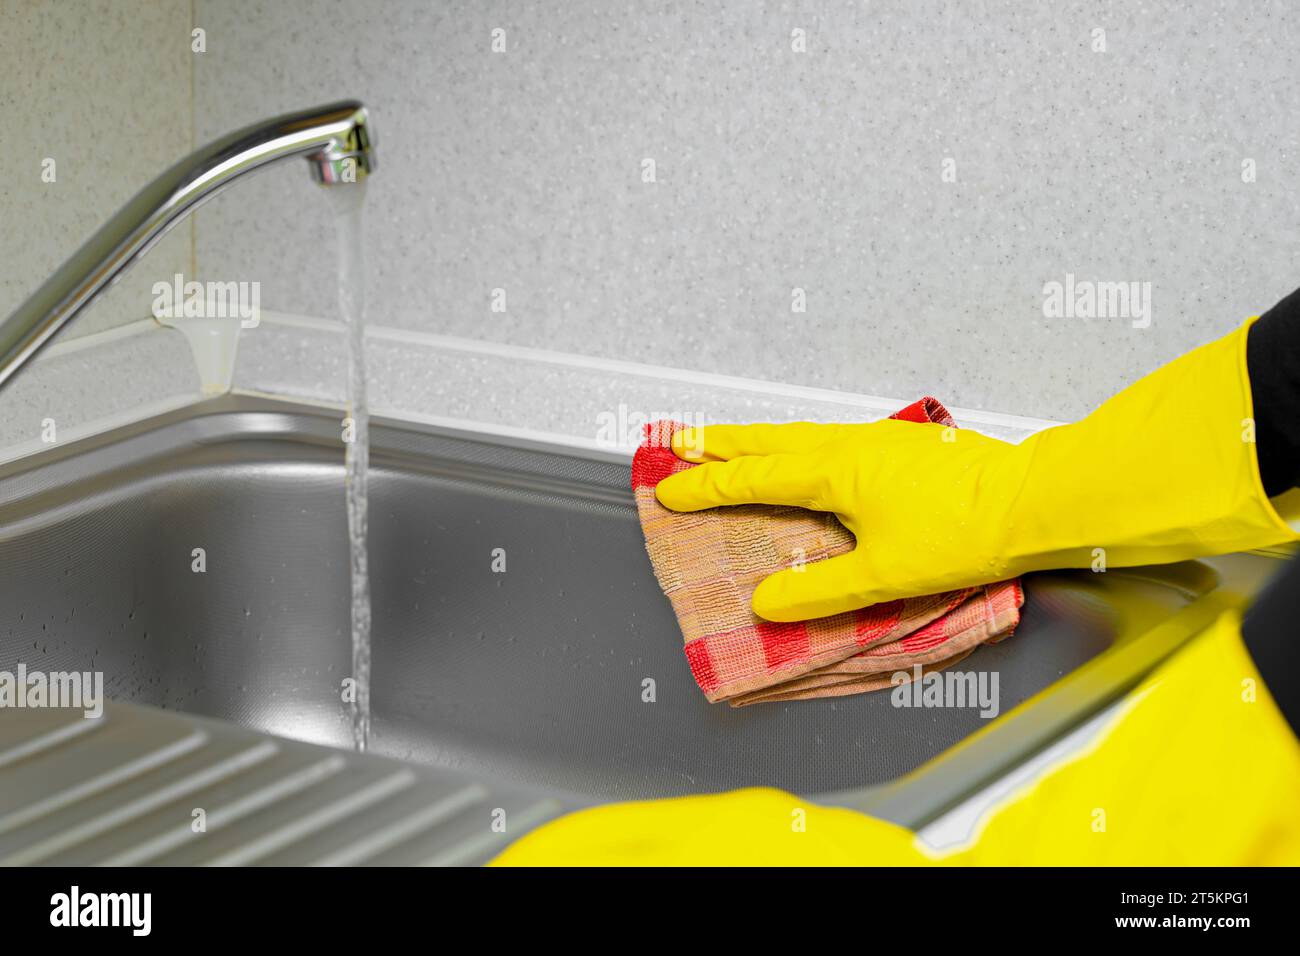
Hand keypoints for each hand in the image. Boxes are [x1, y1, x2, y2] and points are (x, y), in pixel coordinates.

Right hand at [655, 320, 1296, 621]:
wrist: (1033, 500)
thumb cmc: (965, 532)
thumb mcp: (884, 574)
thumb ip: (819, 592)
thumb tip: (767, 604)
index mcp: (836, 472)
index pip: (754, 479)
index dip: (707, 487)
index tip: (668, 489)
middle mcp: (851, 446)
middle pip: (768, 441)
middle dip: (718, 443)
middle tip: (677, 439)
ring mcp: (878, 441)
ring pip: (800, 434)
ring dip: (757, 439)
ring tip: (729, 442)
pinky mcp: (903, 448)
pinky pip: (829, 438)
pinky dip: (796, 444)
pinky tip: (806, 456)